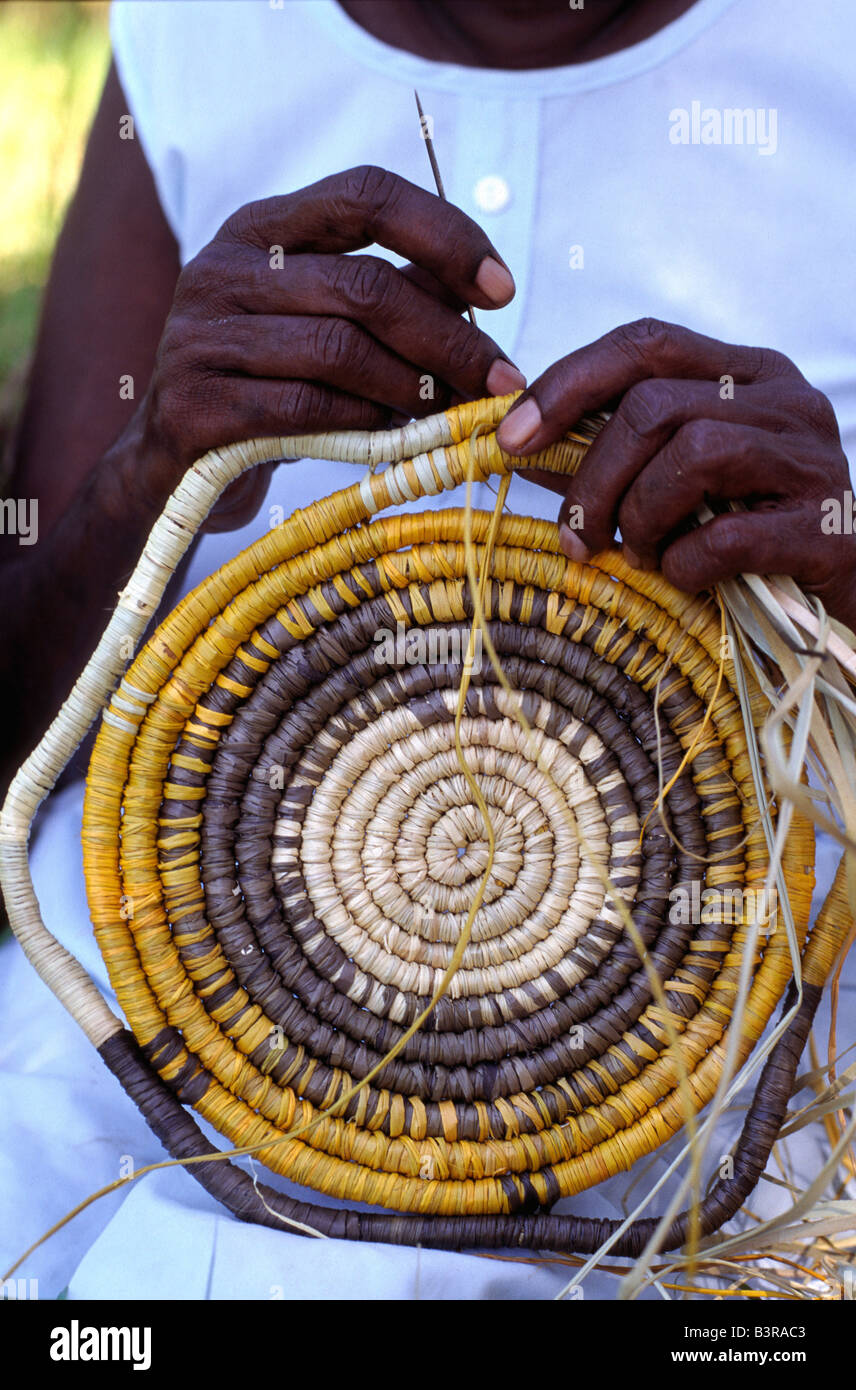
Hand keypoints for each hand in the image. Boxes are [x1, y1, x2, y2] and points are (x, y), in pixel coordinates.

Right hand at [119, 165, 524, 530]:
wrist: (175, 466)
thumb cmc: (270, 388)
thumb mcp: (329, 328)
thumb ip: (399, 298)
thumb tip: (487, 288)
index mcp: (261, 228)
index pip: (364, 194)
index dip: (444, 234)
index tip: (503, 289)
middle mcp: (223, 267)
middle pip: (363, 285)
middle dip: (449, 337)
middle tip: (501, 381)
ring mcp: (200, 334)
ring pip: (337, 349)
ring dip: (415, 388)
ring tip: (457, 416)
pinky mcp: (194, 403)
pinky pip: (304, 408)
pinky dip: (365, 425)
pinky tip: (397, 438)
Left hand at [496, 319, 855, 630]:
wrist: (842, 601)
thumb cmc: (748, 538)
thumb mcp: (675, 486)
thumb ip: (607, 457)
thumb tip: (519, 445)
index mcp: (747, 373)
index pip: (645, 343)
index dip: (567, 383)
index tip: (511, 438)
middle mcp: (786, 400)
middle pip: (655, 404)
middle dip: (593, 476)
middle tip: (577, 538)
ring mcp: (813, 459)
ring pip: (692, 453)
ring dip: (640, 516)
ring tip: (640, 556)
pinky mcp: (826, 527)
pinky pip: (728, 535)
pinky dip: (686, 564)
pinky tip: (686, 578)